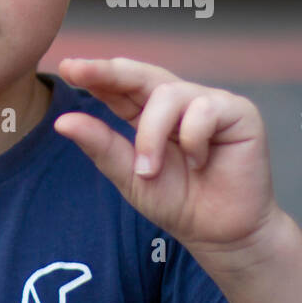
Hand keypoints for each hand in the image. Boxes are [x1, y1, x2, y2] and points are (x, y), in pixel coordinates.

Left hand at [53, 58, 281, 267]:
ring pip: (168, 94)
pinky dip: (193, 140)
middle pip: (141, 74)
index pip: (121, 87)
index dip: (95, 75)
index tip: (66, 68)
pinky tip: (200, 163)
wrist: (221, 234)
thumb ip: (102, 146)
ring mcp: (209, 103)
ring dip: (151, 135)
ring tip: (150, 170)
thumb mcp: (130, 177)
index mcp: (150, 115)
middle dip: (108, 72)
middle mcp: (180, 102)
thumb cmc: (179, 204)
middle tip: (77, 71)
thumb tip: (63, 121)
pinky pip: (203, 109)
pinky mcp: (238, 112)